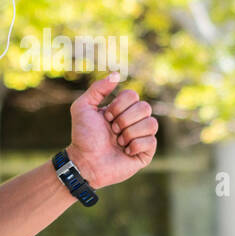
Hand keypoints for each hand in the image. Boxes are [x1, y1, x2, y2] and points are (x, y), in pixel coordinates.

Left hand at [66, 71, 157, 189]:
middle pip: (145, 107)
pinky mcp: (146, 153)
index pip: (133, 95)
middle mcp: (134, 120)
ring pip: (151, 123)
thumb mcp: (83, 107)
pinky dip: (135, 146)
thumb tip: (117, 74)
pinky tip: (125, 152)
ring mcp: (141, 136)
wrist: (84, 161)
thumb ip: (98, 88)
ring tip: (118, 142)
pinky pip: (151, 141)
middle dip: (124, 120)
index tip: (105, 117)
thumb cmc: (82, 136)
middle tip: (112, 130)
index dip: (118, 106)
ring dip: (129, 133)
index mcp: (122, 109)